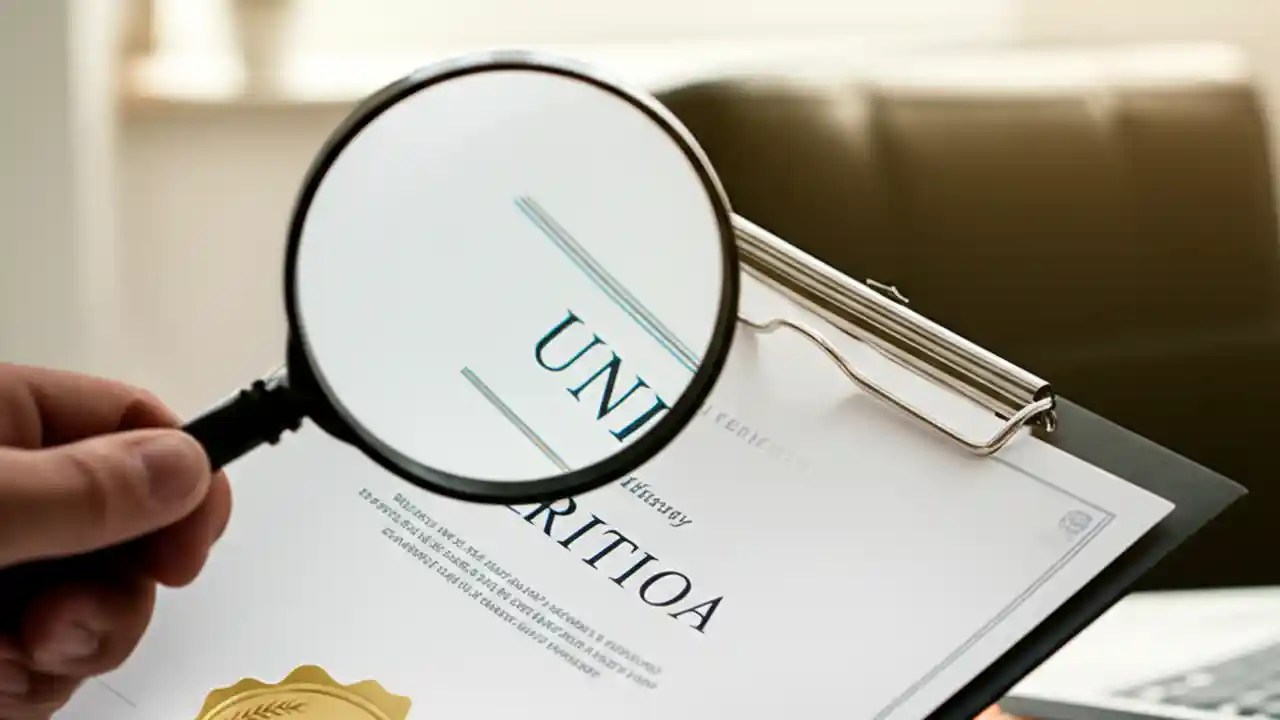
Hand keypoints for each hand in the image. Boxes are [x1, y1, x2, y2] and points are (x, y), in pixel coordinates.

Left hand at [0, 364, 230, 718]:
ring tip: (3, 664)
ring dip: (73, 649)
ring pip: (101, 604)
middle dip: (117, 593)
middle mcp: (15, 493)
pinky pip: (55, 660)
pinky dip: (34, 684)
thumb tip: (190, 467)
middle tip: (62, 625)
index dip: (181, 482)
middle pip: (134, 528)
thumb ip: (79, 491)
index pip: (133, 423)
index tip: (187, 551)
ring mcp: (3, 568)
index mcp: (4, 422)